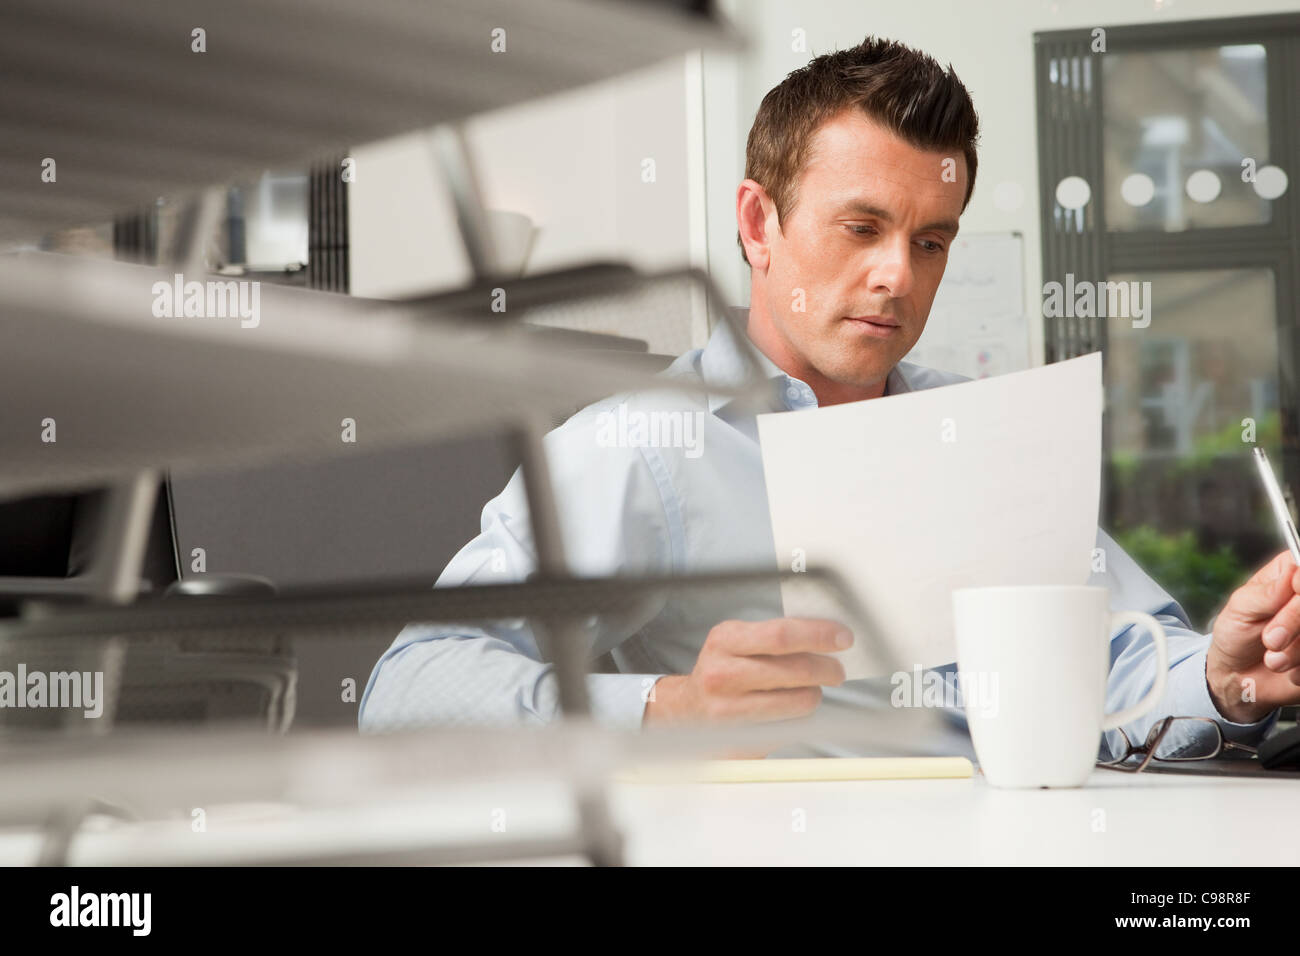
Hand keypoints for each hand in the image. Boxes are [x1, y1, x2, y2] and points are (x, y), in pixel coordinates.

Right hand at [642, 617, 851, 756]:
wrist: (687, 712)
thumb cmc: (723, 672)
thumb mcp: (737, 642)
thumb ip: (773, 637)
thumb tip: (826, 634)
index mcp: (725, 640)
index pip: (782, 634)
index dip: (819, 635)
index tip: (843, 637)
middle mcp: (722, 674)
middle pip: (795, 669)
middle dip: (827, 668)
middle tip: (837, 670)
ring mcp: (729, 711)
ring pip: (797, 701)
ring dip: (814, 695)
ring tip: (810, 690)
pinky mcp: (740, 739)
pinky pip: (790, 727)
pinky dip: (800, 718)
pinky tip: (791, 711)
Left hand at [1207, 550, 1299, 721]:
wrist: (1236, 675)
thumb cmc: (1235, 634)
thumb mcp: (1241, 608)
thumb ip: (1267, 592)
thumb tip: (1292, 571)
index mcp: (1290, 575)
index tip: (1294, 591)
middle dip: (1293, 622)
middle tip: (1270, 639)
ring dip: (1295, 652)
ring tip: (1272, 657)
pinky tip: (1287, 668)